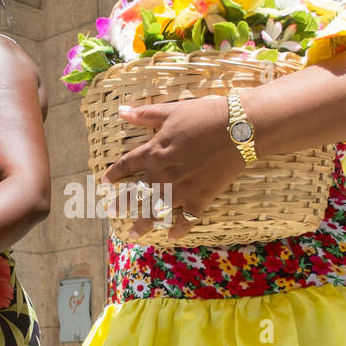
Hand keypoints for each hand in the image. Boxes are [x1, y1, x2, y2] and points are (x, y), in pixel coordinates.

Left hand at [103, 94, 244, 240]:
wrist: (238, 130)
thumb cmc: (205, 115)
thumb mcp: (171, 111)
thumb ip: (145, 114)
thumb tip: (122, 110)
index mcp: (154, 152)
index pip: (127, 165)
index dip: (115, 173)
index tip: (106, 180)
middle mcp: (163, 175)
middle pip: (136, 193)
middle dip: (122, 204)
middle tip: (111, 211)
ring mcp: (181, 190)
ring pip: (156, 211)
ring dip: (143, 224)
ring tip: (131, 234)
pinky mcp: (201, 199)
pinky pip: (186, 220)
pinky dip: (178, 229)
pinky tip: (171, 236)